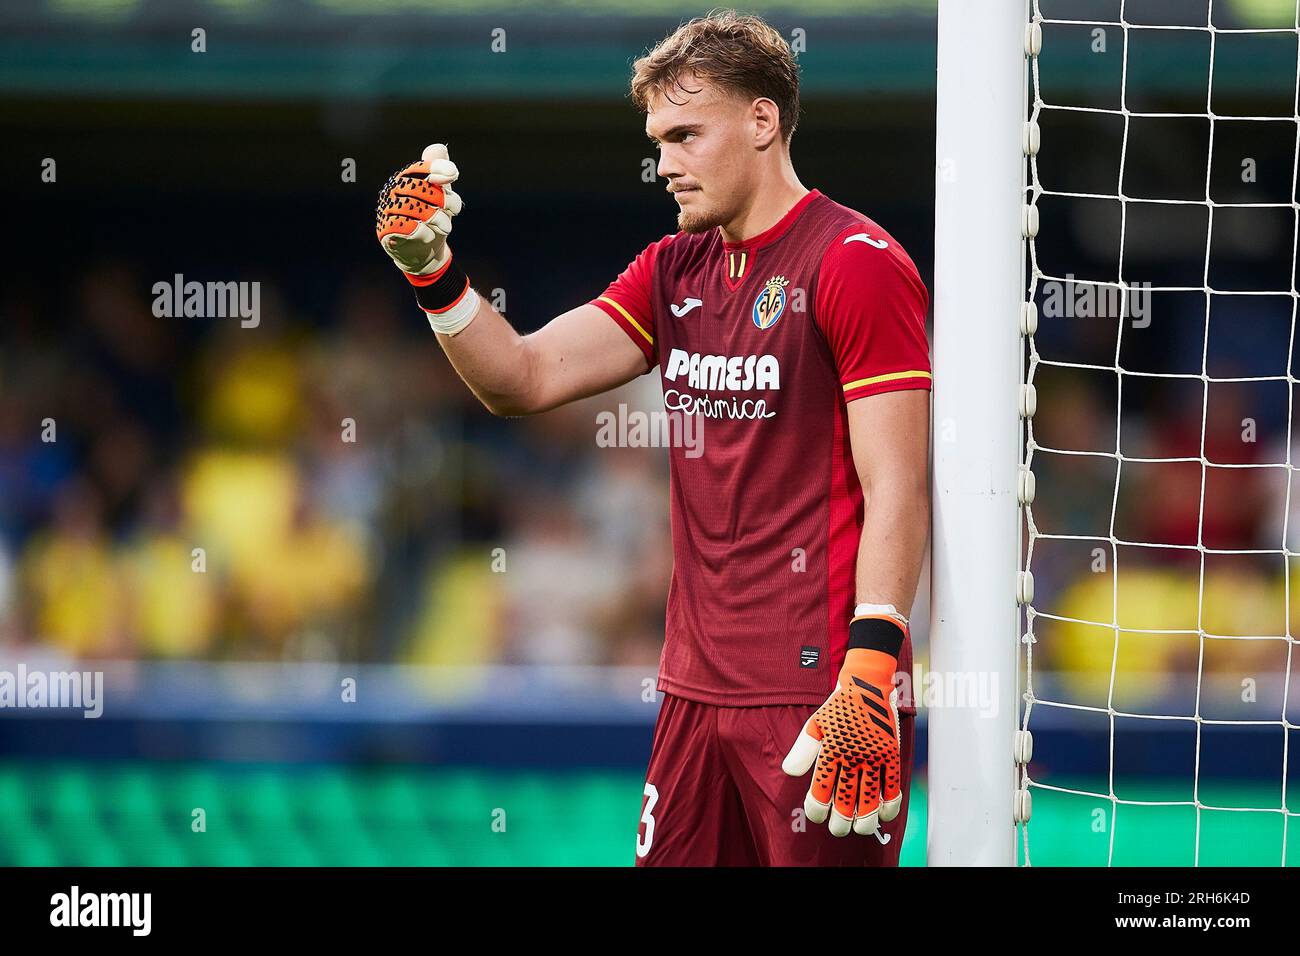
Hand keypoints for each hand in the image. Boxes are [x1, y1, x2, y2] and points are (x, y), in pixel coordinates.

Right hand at [375, 143, 463, 275]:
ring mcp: (387, 210)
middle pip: (417, 188)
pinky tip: (430, 235)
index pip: (418, 169)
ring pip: (411, 207)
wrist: (424, 251)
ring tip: (446, 227)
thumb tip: (438, 147)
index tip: (454, 174)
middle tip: (455, 210)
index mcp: (405, 180)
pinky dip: (421, 231)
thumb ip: (441, 175)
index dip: (435, 168)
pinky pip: (403, 226)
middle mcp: (392, 192)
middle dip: (441, 198)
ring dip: (435, 217)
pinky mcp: (385, 230)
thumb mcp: (441, 197)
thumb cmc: (433, 218)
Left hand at [782, 646, 902, 836]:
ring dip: (864, 820)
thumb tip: (790, 773)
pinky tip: (883, 815)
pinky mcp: (891, 755)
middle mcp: (853, 756)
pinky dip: (889, 805)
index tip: (816, 815)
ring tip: (858, 829)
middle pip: (846, 801)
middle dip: (840, 821)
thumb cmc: (837, 708)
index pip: (821, 790)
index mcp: (831, 749)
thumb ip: (802, 751)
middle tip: (836, 829)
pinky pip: (893, 787)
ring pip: (870, 800)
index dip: (816, 808)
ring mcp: (874, 757)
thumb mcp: (815, 724)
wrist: (867, 685)